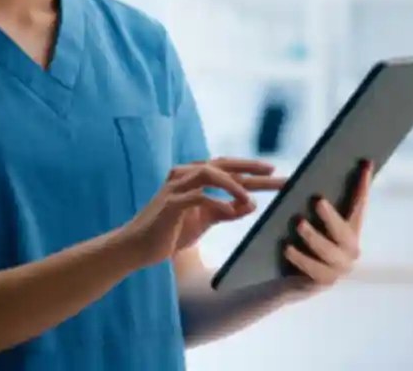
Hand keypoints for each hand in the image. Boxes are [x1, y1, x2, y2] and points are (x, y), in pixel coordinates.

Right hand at [119, 158, 286, 268]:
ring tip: (250, 197)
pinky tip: (231, 211)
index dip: (251, 168)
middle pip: (222, 165)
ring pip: (208, 173)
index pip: (227, 167)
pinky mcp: (169, 204)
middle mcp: (184, 175)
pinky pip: (197, 197)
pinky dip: (216, 202)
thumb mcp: (205, 221)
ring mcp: (175, 187)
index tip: (275, 172)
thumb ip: (226, 211)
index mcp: (194, 178)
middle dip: (250, 168)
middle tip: (274, 172)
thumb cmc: (170, 232)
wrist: (137, 248)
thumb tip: (252, 204)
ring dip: (232, 184)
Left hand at [282, 159, 373, 294]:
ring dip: (312, 236)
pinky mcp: (323, 283)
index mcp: (349, 229)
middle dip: (330, 215)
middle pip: (342, 231)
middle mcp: (351, 250)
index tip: (365, 161)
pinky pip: (312, 270)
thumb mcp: (306, 218)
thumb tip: (312, 178)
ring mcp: (339, 269)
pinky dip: (299, 257)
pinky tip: (286, 247)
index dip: (362, 184)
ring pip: (327, 251)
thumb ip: (314, 204)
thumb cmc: (296, 239)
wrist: (282, 278)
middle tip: (317, 200)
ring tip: (298, 223)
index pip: (359, 204)